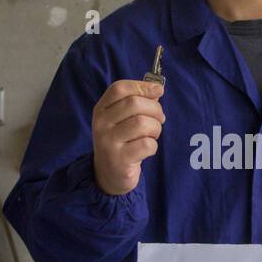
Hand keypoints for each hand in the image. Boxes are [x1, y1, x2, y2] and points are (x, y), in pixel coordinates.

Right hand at [92, 80, 164, 195]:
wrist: (109, 175)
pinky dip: (153, 146)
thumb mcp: (123, 120)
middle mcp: (101, 124)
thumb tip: (157, 89)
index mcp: (101, 109)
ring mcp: (108, 142)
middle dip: (155, 110)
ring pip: (143, 123)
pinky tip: (146, 150)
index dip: (142, 86)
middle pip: (135, 103)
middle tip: (160, 119)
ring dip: (156, 129)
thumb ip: (138, 103)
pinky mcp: (119, 159)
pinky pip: (147, 144)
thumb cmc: (121, 141)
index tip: (159, 90)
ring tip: (152, 135)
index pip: (119, 88)